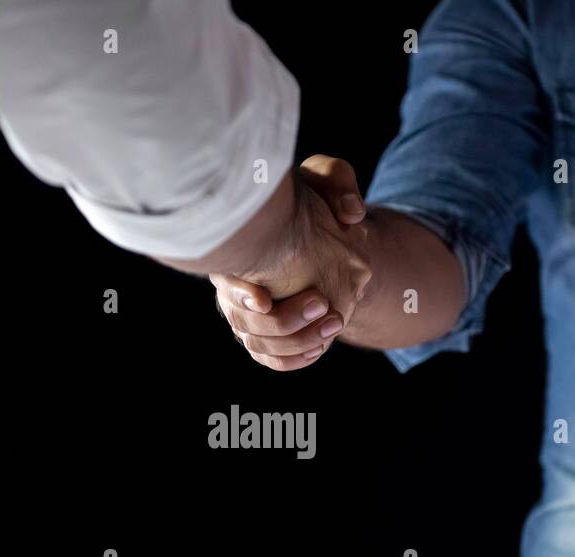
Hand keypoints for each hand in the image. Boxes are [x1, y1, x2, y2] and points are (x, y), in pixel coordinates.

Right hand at [211, 155, 372, 370]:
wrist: (323, 236)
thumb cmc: (315, 201)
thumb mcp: (325, 179)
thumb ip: (336, 182)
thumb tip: (351, 213)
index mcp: (238, 250)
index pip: (224, 278)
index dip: (239, 294)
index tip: (265, 299)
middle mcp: (235, 286)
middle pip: (242, 321)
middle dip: (282, 321)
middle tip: (322, 303)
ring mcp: (247, 315)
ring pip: (259, 344)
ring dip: (297, 341)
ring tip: (334, 322)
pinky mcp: (265, 335)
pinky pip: (270, 359)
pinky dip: (293, 359)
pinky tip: (320, 346)